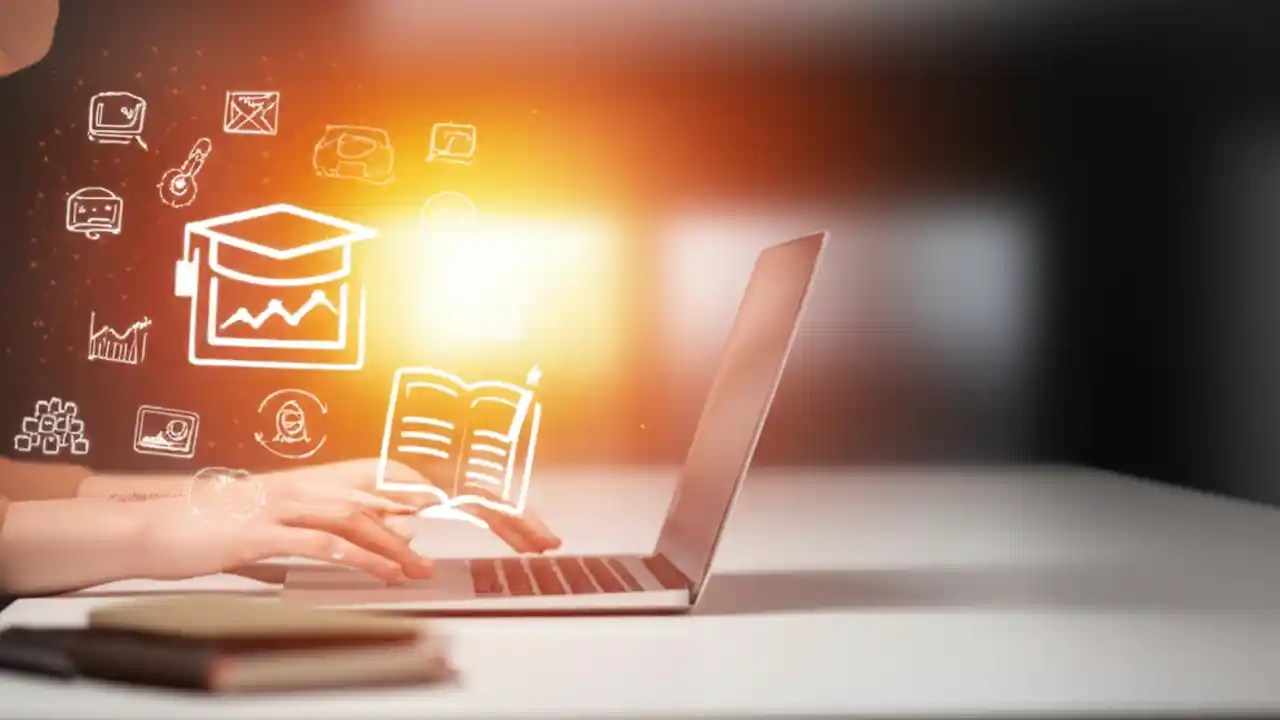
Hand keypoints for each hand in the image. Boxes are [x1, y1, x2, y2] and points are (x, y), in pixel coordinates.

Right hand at [269, 458, 563, 553]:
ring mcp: (299, 501)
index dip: (486, 500)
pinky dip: (361, 554)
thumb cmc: (240, 521)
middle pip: (419, 487)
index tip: (531, 528)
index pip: (431, 482)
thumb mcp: (314, 520)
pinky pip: (326, 539)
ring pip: (367, 512)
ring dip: (406, 542)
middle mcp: (330, 481)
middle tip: (528, 537)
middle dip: (481, 509)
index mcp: (347, 478)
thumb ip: (364, 522)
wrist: (167, 520)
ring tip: (438, 571)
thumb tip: (409, 532)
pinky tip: (387, 572)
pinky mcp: (268, 528)